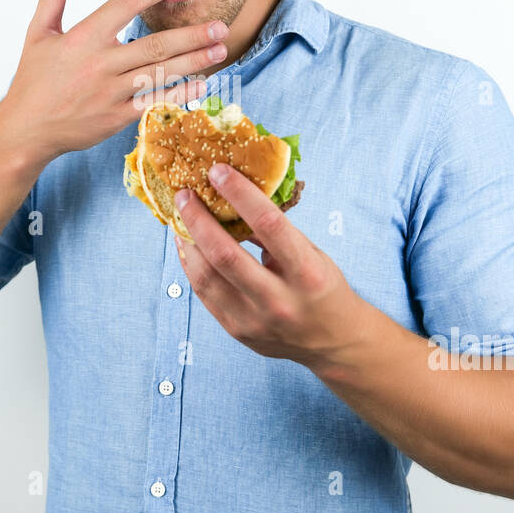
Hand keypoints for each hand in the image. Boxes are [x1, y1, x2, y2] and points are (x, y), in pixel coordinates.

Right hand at [0, 0, 229, 165]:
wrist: (26, 130)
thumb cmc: (33, 80)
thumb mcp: (38, 34)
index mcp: (83, 38)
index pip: (124, 5)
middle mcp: (99, 64)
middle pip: (154, 44)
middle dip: (190, 34)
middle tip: (220, 24)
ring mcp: (110, 92)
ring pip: (160, 73)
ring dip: (194, 61)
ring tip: (220, 49)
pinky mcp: (116, 117)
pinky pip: (154, 102)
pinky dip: (179, 93)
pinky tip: (203, 84)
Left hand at [172, 162, 371, 368]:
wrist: (333, 341)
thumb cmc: (323, 287)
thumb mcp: (312, 254)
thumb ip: (277, 233)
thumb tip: (236, 198)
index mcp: (307, 274)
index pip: (269, 224)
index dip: (240, 194)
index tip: (218, 171)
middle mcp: (279, 301)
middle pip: (226, 255)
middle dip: (198, 219)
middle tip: (184, 195)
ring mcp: (255, 321)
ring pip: (207, 277)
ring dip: (188, 242)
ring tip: (180, 218)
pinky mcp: (237, 331)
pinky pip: (204, 294)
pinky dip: (192, 265)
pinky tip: (187, 246)